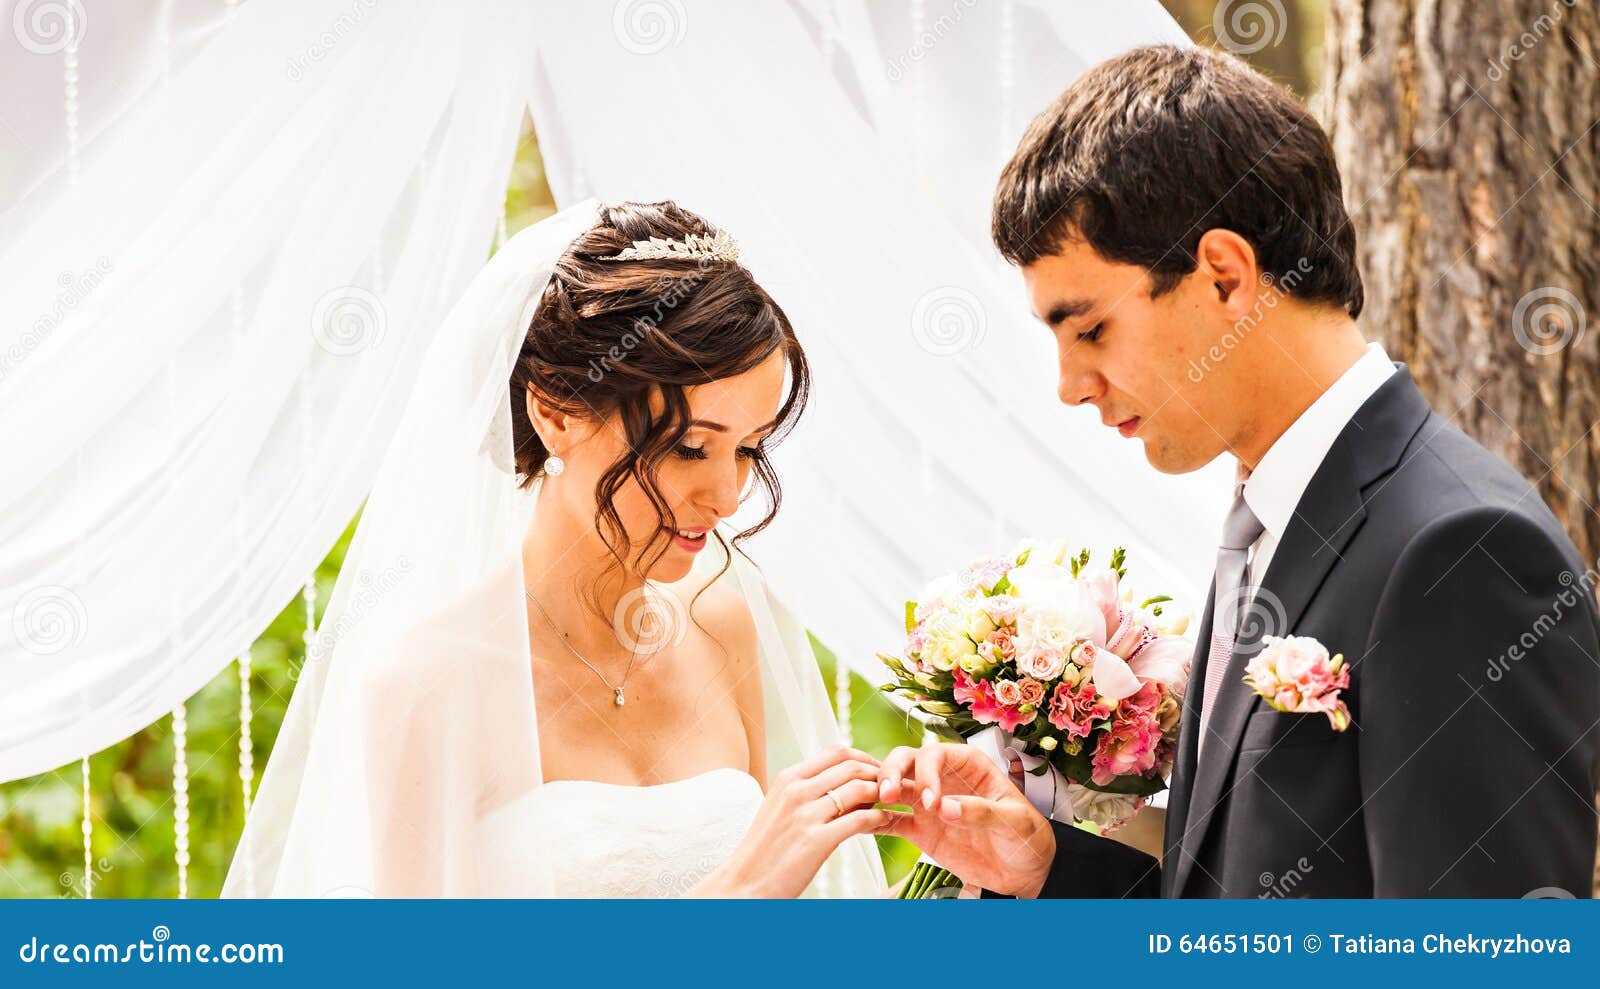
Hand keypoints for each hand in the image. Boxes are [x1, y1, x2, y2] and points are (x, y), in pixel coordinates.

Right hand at [692, 746, 893, 897]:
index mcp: (787, 779)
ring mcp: (806, 815)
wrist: (744, 884)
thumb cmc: (765, 850)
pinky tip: (885, 822)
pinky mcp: (817, 841)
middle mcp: (796, 791)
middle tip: (891, 787)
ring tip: (891, 804)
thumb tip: (839, 781)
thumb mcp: (779, 809)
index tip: (876, 770)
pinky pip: (860, 820)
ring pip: (859, 790)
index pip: (836, 752)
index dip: (863, 758)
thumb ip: (805, 791)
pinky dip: (879, 818)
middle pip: (851, 767)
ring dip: (882, 795)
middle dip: (878, 774)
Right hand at [877, 742, 1055, 896]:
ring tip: (870, 806)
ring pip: (894, 786)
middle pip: (907, 761)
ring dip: (878, 792)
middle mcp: (945, 779)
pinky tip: (863, 822)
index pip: (936, 754)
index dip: (927, 773)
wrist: (1026, 872)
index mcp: (969, 765)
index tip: (930, 802)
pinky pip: (892, 821)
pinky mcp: (921, 830)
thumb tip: (946, 808)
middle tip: (888, 795)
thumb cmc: (1028, 838)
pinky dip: (874, 819)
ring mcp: (929, 804)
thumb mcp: (1015, 822)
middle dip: (891, 772)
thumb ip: (982, 812)